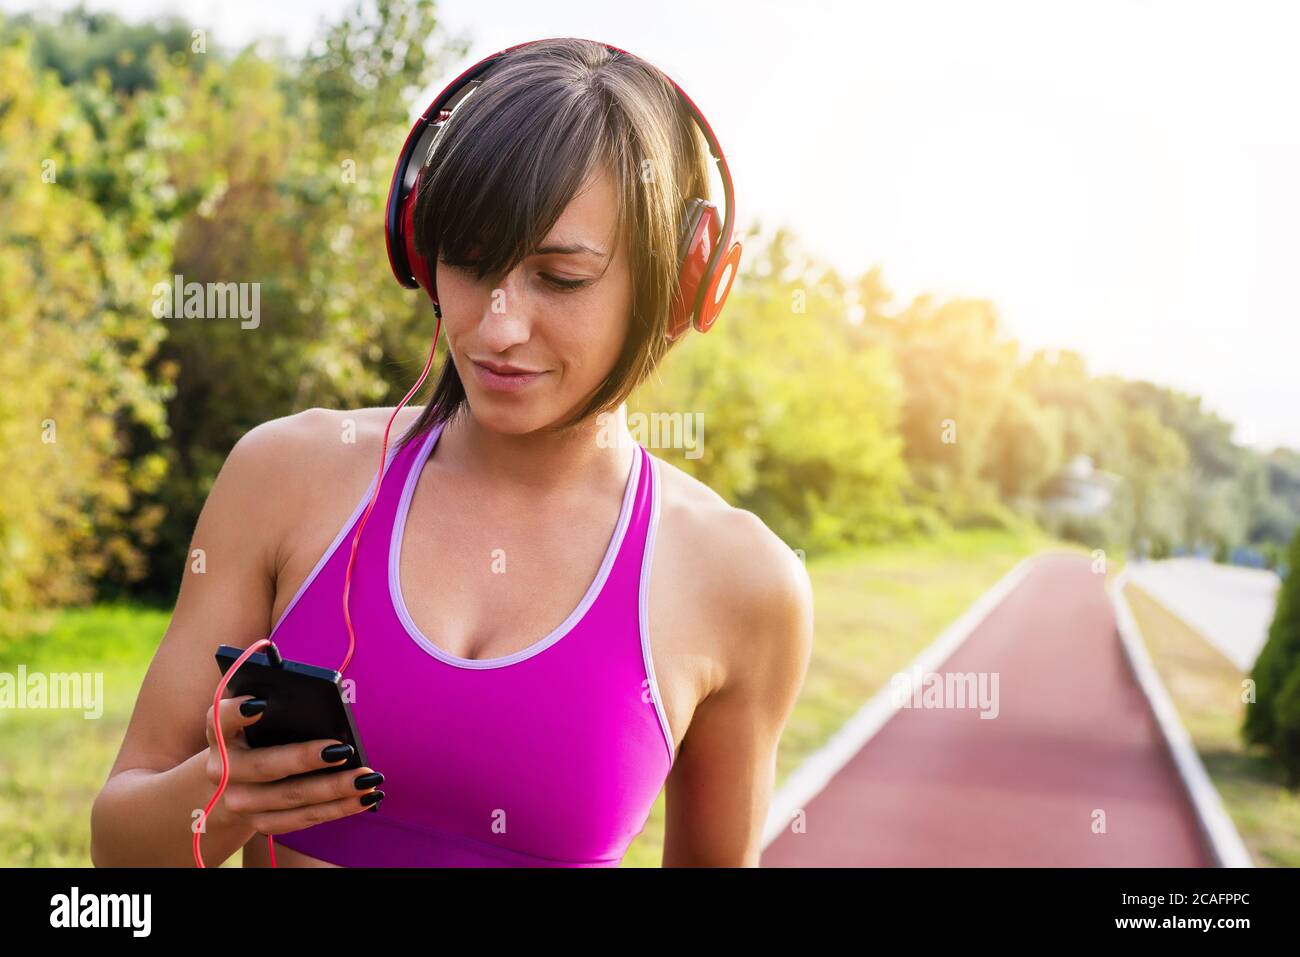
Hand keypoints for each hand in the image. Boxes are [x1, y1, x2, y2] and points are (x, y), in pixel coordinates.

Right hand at [203, 694, 383, 835]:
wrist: (233, 779)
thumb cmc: (257, 733)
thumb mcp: (257, 715)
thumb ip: (276, 703)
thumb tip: (319, 702)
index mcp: (220, 731)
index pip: (221, 718)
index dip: (237, 713)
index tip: (261, 704)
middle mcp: (222, 770)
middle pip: (267, 766)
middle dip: (307, 759)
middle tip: (344, 749)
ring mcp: (240, 801)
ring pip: (291, 798)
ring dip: (335, 790)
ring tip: (368, 778)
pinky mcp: (261, 822)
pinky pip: (303, 819)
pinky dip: (338, 809)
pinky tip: (365, 798)